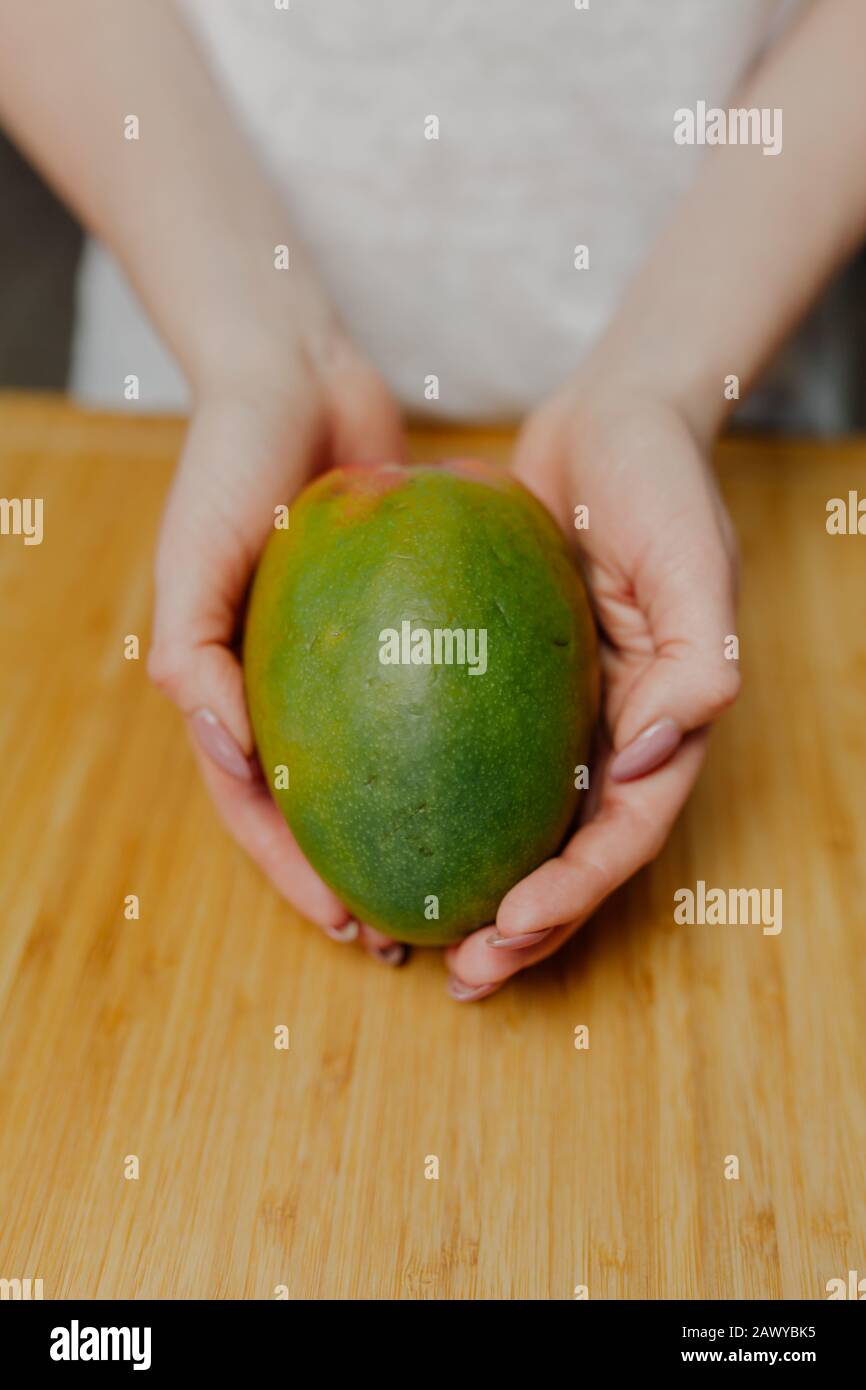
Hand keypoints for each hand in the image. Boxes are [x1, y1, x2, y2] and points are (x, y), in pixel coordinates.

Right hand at [147, 319, 408, 963]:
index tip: (348, 924)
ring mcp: (347, 663)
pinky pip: (434, 701)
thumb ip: (194, 655)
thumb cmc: (228, 461)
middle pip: (325, 806)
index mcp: (230, 693)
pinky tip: (506, 788)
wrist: (296, 375)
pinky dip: (460, 750)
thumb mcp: (191, 555)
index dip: (295, 874)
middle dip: (361, 877)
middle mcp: (290, 689)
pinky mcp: (403, 627)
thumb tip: (230, 758)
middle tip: (412, 934)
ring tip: (464, 885)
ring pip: (384, 768)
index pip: (258, 808)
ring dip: (414, 831)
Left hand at [445, 384, 740, 999]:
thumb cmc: (658, 478)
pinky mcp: (505, 682)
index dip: (576, 889)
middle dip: (525, 923)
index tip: (512, 924)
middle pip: (571, 852)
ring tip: (420, 939)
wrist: (607, 420)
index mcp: (664, 719)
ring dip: (479, 890)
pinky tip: (382, 834)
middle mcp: (612, 731)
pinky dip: (436, 807)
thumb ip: (696, 652)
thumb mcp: (692, 554)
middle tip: (463, 970)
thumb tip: (662, 747)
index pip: (625, 828)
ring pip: (516, 824)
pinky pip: (467, 757)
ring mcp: (556, 713)